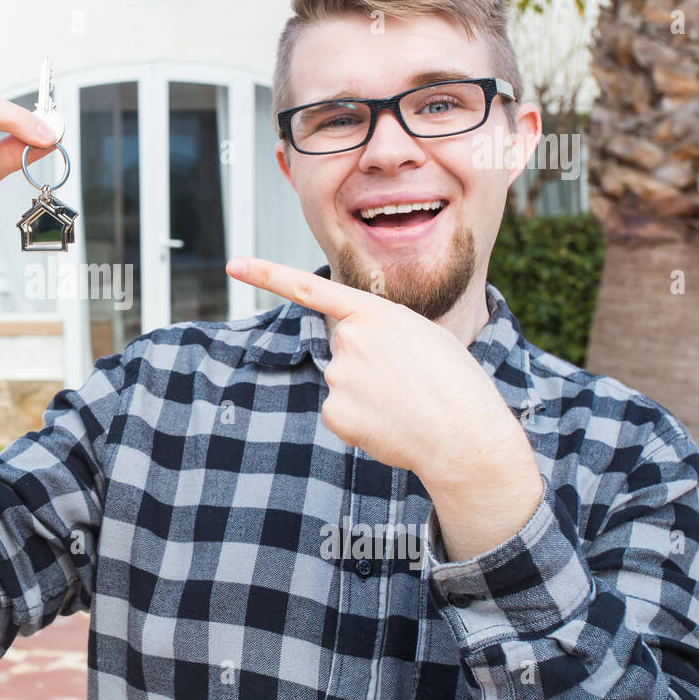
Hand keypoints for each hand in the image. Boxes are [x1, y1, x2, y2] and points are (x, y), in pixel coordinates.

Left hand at [226, 257, 543, 558]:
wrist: (465, 434)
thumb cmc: (454, 382)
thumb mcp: (423, 336)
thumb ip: (381, 330)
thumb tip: (352, 349)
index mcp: (374, 313)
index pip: (311, 288)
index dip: (268, 275)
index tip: (234, 265)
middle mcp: (348, 340)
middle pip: (343, 348)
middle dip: (368, 363)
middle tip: (408, 380)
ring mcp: (337, 376)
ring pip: (343, 382)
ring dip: (369, 393)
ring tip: (406, 403)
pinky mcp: (333, 412)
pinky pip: (342, 412)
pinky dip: (363, 420)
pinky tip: (391, 423)